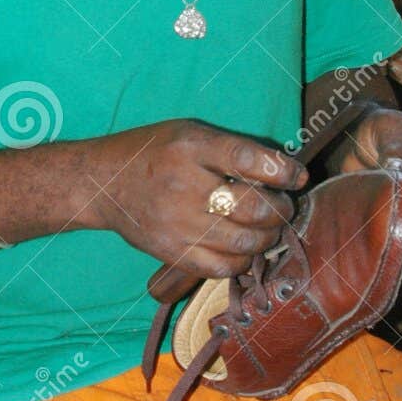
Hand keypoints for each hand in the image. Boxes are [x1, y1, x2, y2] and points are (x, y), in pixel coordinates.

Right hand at [94, 118, 307, 278]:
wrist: (104, 183)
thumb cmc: (154, 152)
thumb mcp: (190, 133)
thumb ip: (232, 149)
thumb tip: (284, 172)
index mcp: (191, 147)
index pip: (248, 159)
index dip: (283, 170)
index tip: (297, 176)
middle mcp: (185, 185)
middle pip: (253, 206)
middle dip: (281, 209)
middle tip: (284, 206)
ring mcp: (178, 224)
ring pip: (244, 241)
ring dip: (268, 237)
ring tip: (268, 228)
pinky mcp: (172, 253)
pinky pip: (222, 267)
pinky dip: (243, 261)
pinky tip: (244, 248)